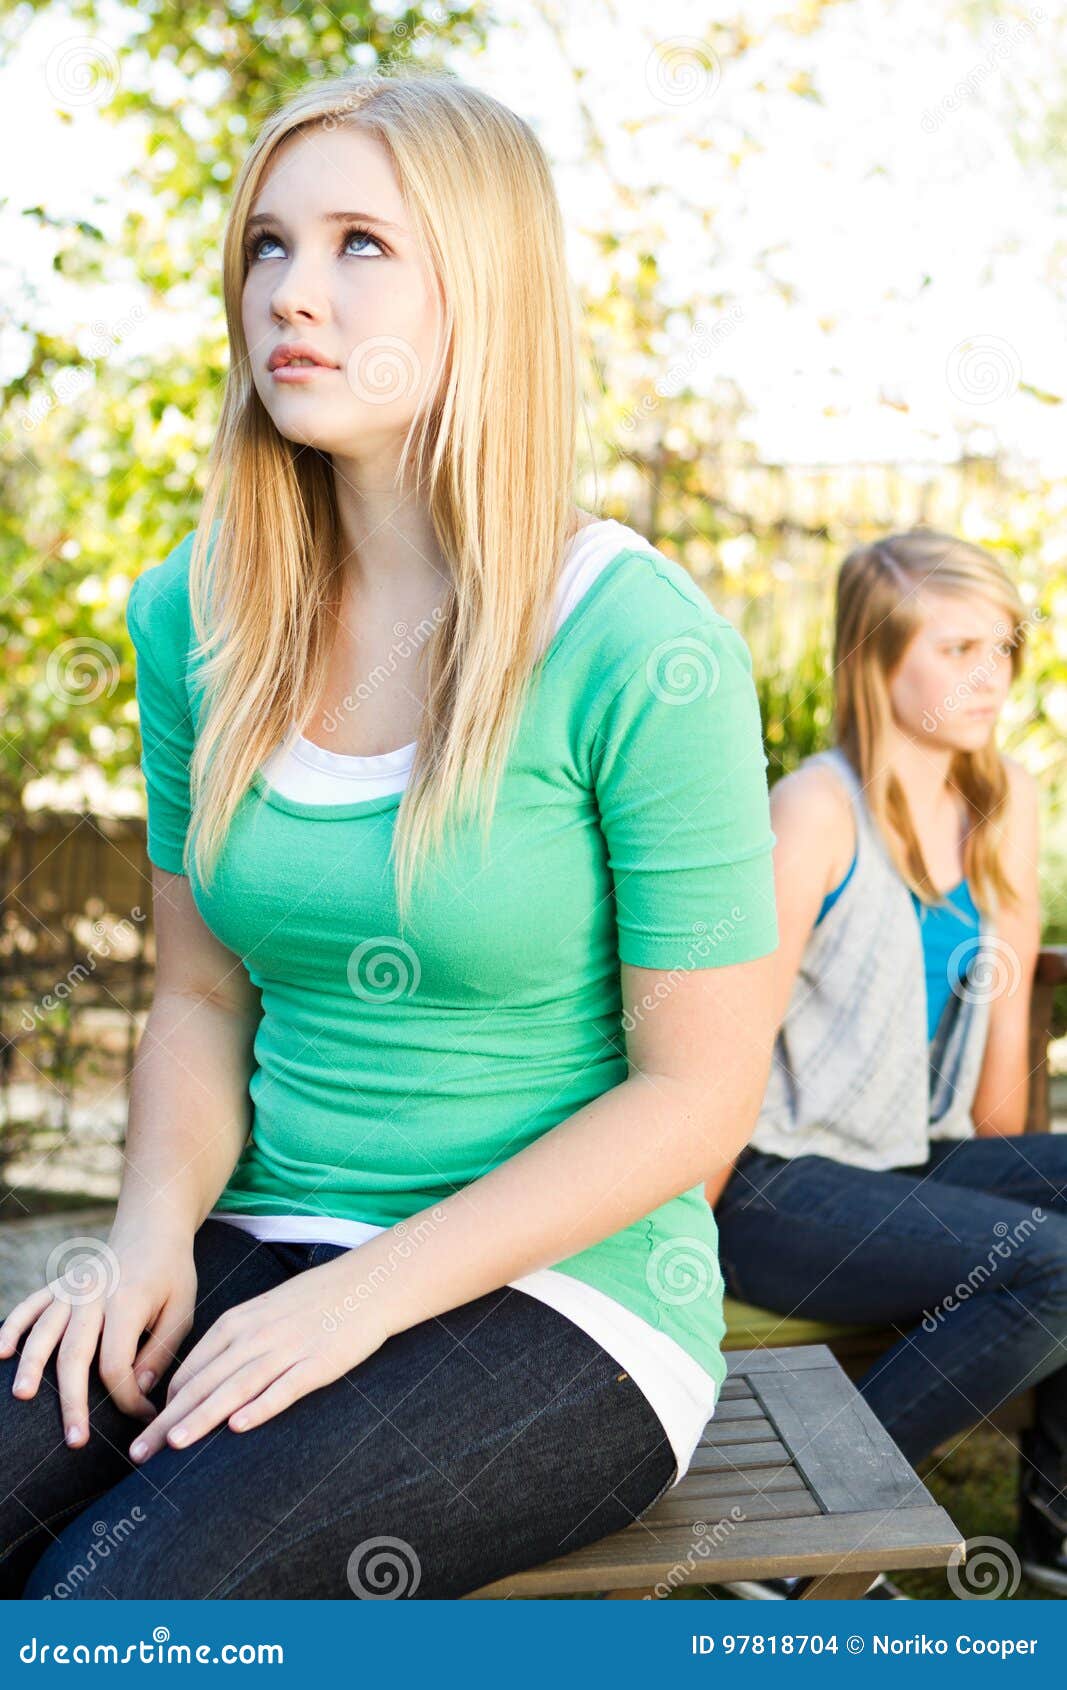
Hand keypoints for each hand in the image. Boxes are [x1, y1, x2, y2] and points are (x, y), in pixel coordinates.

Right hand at [0, 1222, 197, 1447]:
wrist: (152, 1229)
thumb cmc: (171, 1274)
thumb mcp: (182, 1309)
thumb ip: (162, 1350)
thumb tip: (139, 1388)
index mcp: (128, 1302)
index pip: (117, 1362)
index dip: (127, 1396)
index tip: (143, 1414)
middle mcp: (94, 1295)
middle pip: (75, 1355)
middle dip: (73, 1401)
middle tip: (75, 1440)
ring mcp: (72, 1289)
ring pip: (45, 1333)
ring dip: (32, 1366)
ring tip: (22, 1396)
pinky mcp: (58, 1286)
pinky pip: (30, 1307)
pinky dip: (12, 1327)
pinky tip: (0, 1353)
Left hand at [126, 1252, 387, 1462]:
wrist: (367, 1284)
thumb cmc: (314, 1302)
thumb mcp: (264, 1311)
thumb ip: (234, 1341)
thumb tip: (200, 1379)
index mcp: (239, 1321)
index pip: (191, 1368)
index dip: (165, 1403)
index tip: (142, 1434)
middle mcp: (256, 1334)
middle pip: (204, 1382)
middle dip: (167, 1419)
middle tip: (138, 1452)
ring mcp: (288, 1348)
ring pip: (236, 1387)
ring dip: (202, 1417)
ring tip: (173, 1444)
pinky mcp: (319, 1362)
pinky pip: (284, 1388)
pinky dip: (260, 1407)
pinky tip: (239, 1426)